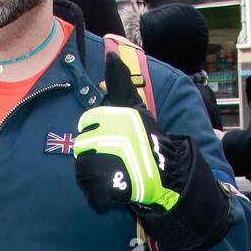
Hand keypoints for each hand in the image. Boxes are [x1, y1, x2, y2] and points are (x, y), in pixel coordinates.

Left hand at [73, 53, 189, 214]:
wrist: (168, 172)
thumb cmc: (148, 138)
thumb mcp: (134, 106)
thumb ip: (119, 82)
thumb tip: (110, 54)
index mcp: (111, 115)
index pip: (85, 125)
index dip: (96, 134)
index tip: (114, 140)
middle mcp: (107, 135)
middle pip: (82, 148)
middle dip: (95, 155)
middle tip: (115, 159)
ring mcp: (108, 161)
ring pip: (82, 170)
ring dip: (94, 175)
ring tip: (113, 173)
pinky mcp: (110, 187)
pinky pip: (92, 193)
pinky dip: (99, 196)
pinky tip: (111, 190)